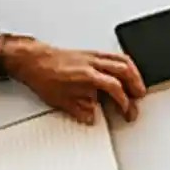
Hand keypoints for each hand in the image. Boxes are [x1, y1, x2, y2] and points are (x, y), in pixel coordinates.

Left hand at [0, 35, 145, 123]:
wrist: (31, 59)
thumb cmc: (41, 75)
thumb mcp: (59, 100)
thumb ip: (79, 110)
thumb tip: (92, 117)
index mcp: (86, 75)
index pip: (114, 87)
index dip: (124, 101)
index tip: (126, 111)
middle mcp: (92, 63)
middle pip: (125, 70)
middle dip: (136, 86)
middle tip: (138, 99)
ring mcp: (93, 56)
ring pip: (123, 60)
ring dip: (134, 74)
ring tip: (137, 86)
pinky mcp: (91, 53)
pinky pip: (116, 55)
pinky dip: (125, 65)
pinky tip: (125, 72)